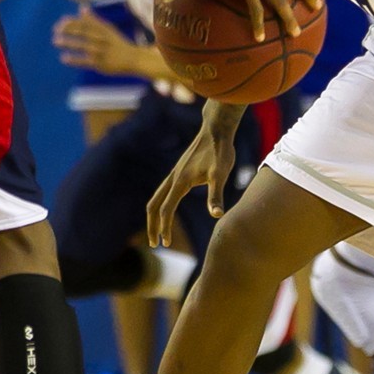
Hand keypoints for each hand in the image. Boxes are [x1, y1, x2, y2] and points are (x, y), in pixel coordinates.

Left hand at [53, 6, 134, 74]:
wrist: (133, 58)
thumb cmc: (117, 43)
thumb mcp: (107, 28)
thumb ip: (93, 19)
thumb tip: (81, 7)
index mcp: (103, 29)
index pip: (85, 23)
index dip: (72, 22)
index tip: (60, 24)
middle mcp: (102, 38)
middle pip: (83, 32)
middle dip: (68, 30)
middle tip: (55, 30)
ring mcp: (101, 51)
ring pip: (83, 45)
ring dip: (68, 42)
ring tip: (55, 41)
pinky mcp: (101, 63)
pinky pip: (85, 61)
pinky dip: (74, 59)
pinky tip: (64, 58)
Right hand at [146, 106, 241, 245]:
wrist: (216, 129)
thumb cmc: (220, 152)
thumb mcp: (221, 174)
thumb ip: (216, 195)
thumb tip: (217, 215)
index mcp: (180, 182)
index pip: (166, 210)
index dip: (165, 228)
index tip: (166, 243)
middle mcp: (173, 178)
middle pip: (153, 205)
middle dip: (152, 225)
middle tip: (154, 243)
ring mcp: (175, 174)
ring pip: (157, 197)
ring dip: (154, 215)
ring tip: (159, 231)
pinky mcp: (179, 171)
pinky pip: (164, 191)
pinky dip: (161, 204)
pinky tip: (168, 209)